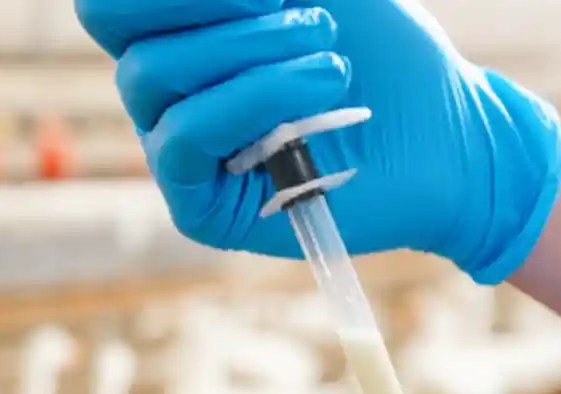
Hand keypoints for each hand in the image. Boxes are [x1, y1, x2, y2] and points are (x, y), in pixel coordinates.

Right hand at [74, 0, 560, 283]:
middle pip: (116, 21)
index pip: (113, 1)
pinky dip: (250, 98)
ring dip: (251, 50)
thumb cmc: (381, 54)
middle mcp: (163, 90)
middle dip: (210, 2)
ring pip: (150, 75)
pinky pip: (182, 137)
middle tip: (300, 9)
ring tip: (334, 58)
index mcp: (177, 34)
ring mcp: (175, 148)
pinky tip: (322, 89)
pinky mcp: (199, 206)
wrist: (447, 136)